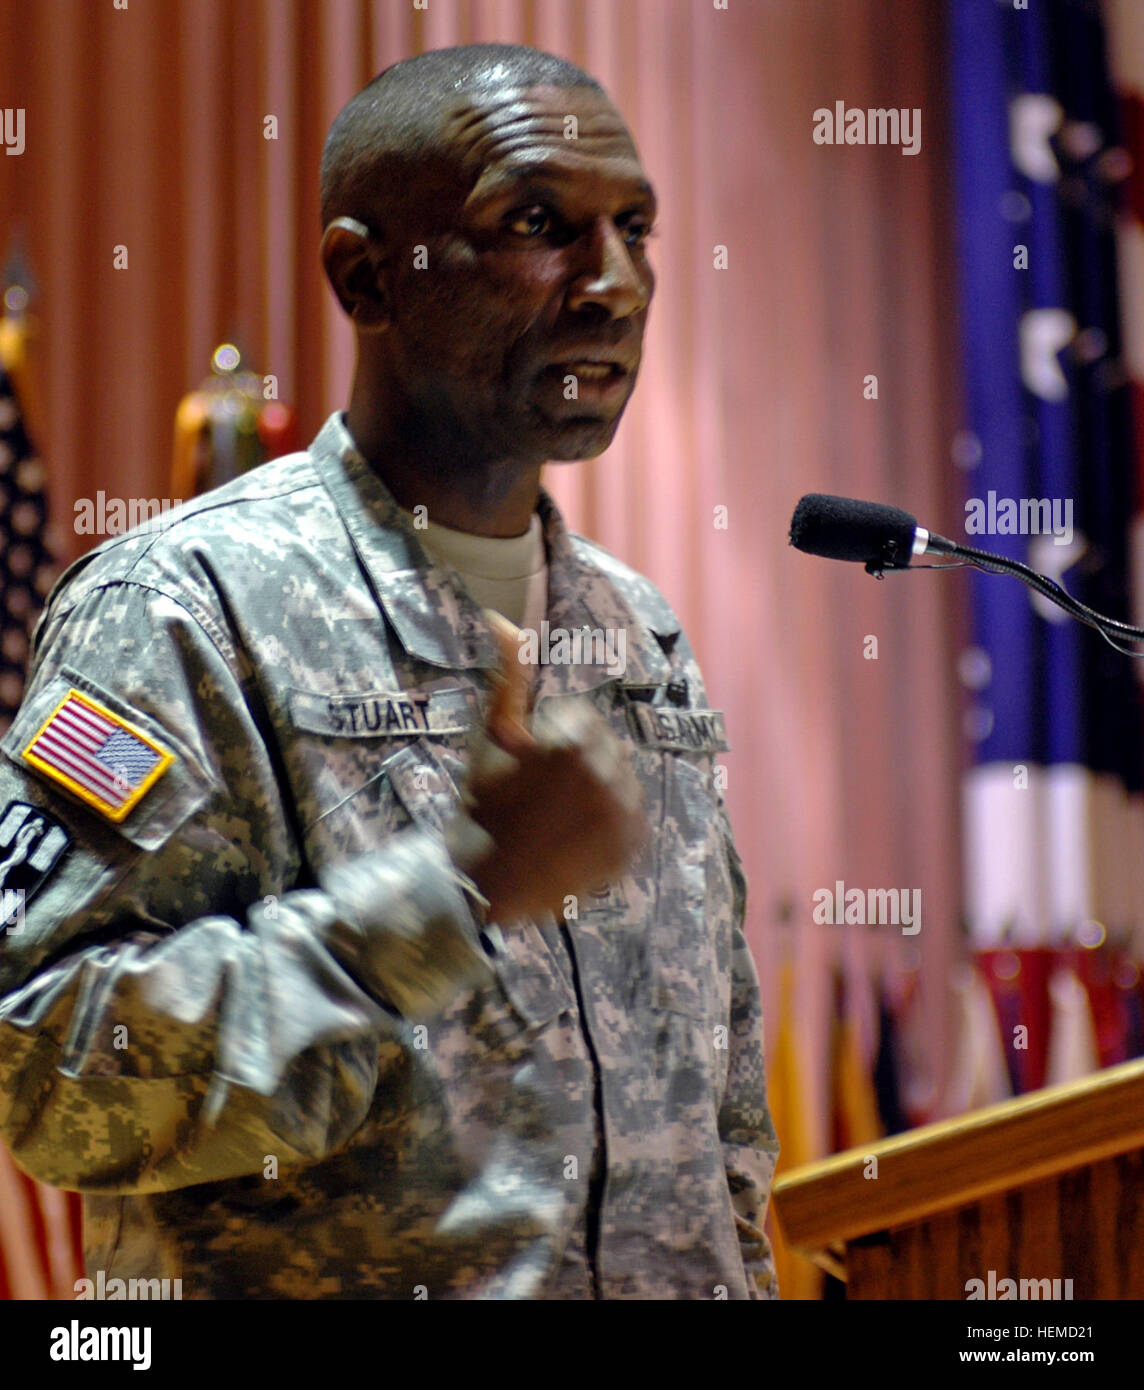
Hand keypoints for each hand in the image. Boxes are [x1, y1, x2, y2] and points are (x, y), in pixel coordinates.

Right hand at [456, 611, 646, 924]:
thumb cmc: (483, 804)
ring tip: (559, 822)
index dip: (550, 747)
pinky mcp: (632, 846)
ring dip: (595, 795)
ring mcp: (624, 812)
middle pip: (603, 752)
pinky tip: (576, 839)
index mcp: (577, 739)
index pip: (580, 724)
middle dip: (576, 769)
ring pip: (618, 784)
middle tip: (542, 802)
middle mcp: (609, 772)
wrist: (487, 881)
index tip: (529, 773)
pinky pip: (630, 819)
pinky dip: (609, 826)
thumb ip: (508, 676)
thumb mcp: (491, 736)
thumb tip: (502, 621)